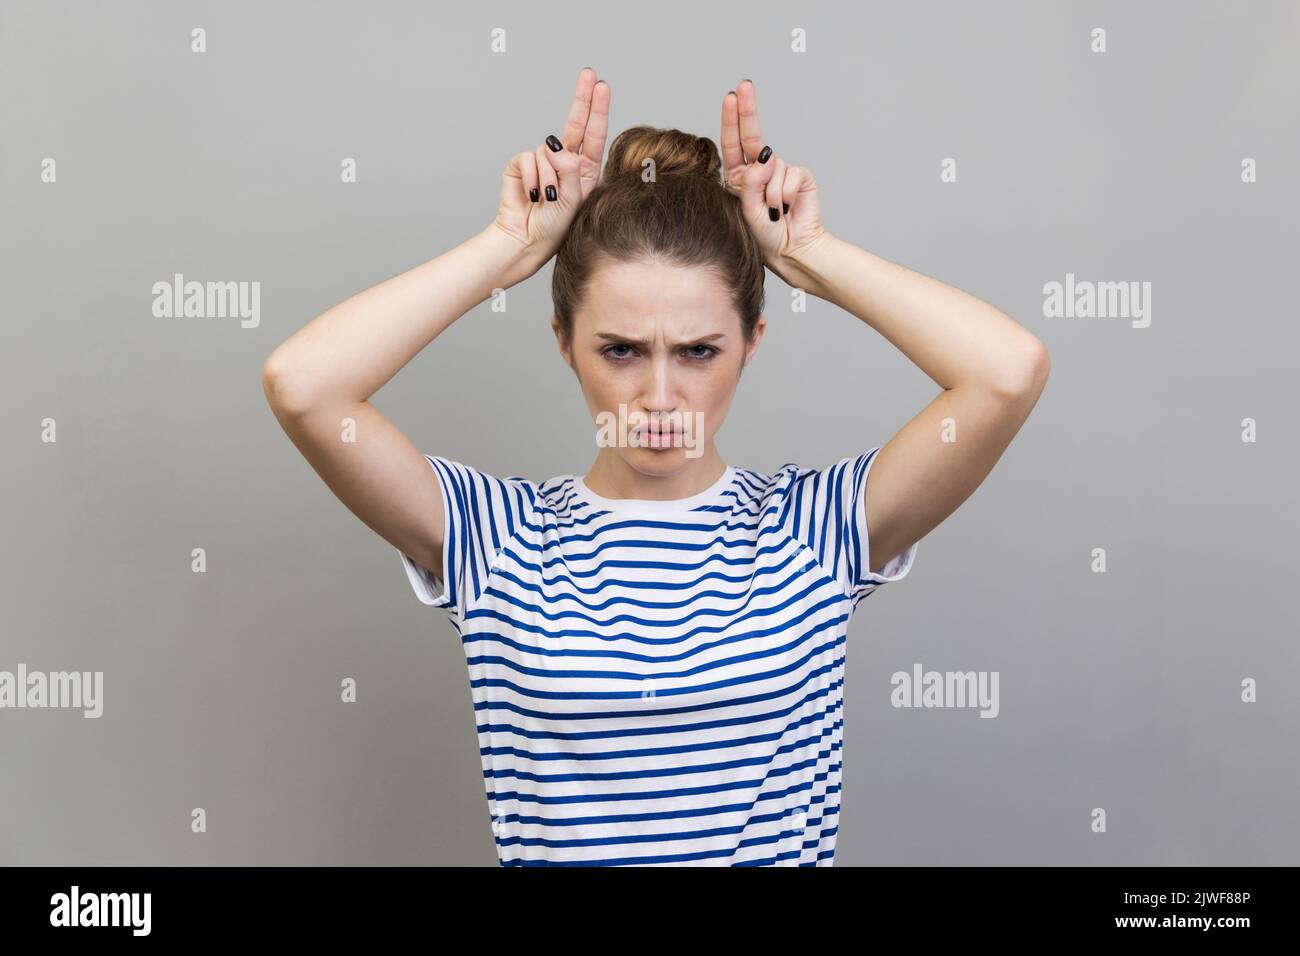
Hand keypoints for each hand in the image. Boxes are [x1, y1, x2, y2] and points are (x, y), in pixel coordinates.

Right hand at [491, 67, 610, 276]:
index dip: (597, 110)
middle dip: (581, 99)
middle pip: (574, 124)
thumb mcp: (573, 201)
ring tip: (546, 200)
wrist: (524, 241)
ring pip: (548, 150)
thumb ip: (570, 172)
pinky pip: (529, 158)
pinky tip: (532, 196)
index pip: (593, 135)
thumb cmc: (554, 228)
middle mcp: (565, 163)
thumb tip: (557, 145)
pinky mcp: (521, 165)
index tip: (601, 86)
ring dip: (549, 177)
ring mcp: (543, 162)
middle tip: (588, 74)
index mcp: (585, 171)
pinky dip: (532, 178)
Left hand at [721, 79, 830, 281]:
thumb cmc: (764, 236)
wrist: (791, 250)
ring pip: (772, 167)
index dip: (733, 119)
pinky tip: (787, 209)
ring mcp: (780, 171)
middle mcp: (759, 170)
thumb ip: (750, 184)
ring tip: (775, 212)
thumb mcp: (747, 210)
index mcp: (739, 177)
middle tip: (745, 87)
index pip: (733, 143)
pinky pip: (789, 176)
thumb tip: (766, 157)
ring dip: (771, 193)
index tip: (731, 96)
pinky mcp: (799, 177)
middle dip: (748, 110)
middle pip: (752, 135)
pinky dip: (785, 195)